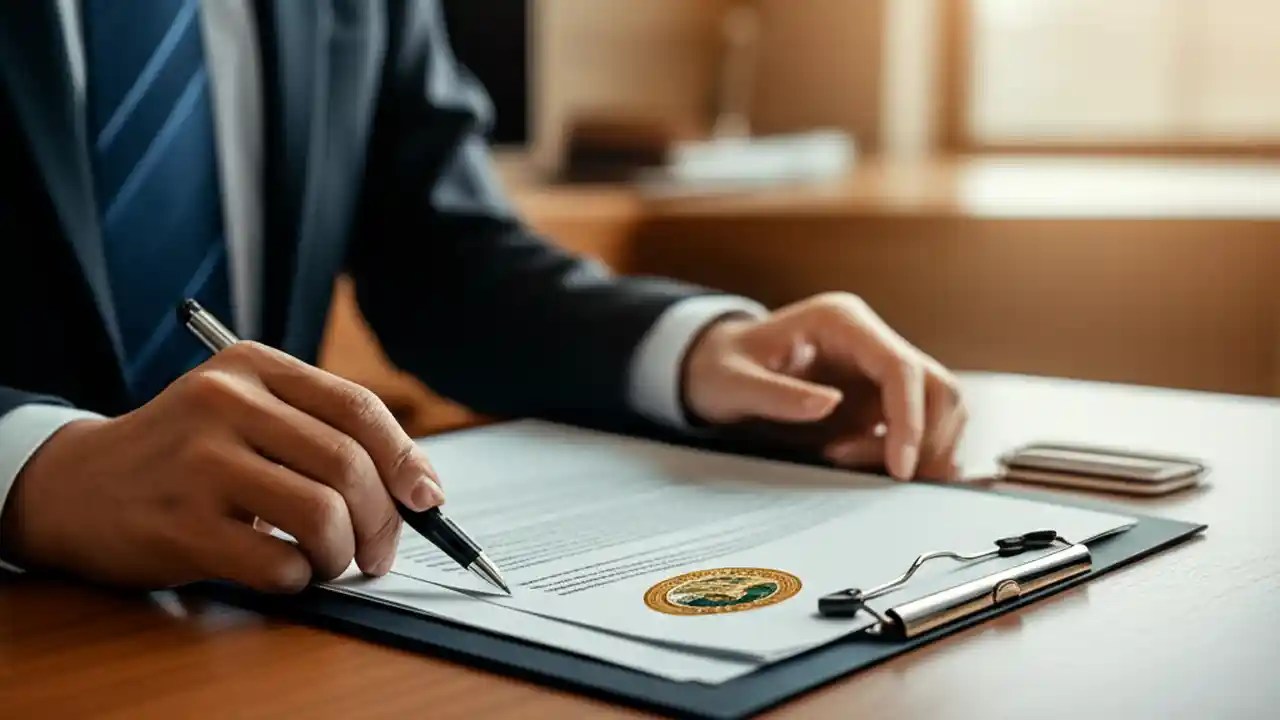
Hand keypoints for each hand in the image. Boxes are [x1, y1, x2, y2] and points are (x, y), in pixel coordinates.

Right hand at [0, 342, 442, 591]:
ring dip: (341, 554)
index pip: (358, 408)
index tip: (426, 499)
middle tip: (377, 552)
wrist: (78, 484)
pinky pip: (276, 562)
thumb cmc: (186, 453)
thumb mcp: (247, 412)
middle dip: (383, 521)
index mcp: (253, 366)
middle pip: (349, 464)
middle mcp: (226, 403)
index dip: (406, 458)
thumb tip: (421, 489)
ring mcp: (199, 462)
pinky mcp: (180, 523)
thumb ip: (325, 434)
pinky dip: (297, 578)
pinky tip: (280, 571)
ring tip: (326, 562)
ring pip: (322, 514)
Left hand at [683, 293, 966, 480]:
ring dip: (920, 450)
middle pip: (936, 386)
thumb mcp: (732, 383)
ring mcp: (879, 369)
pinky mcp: (880, 399)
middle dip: (925, 439)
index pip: (901, 366)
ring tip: (858, 467)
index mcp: (842, 322)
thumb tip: (829, 405)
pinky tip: (872, 470)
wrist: (717, 368)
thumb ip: (776, 395)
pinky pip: (920, 427)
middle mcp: (870, 340)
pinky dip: (912, 454)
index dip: (910, 419)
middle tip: (884, 476)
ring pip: (938, 408)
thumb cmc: (721, 369)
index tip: (900, 468)